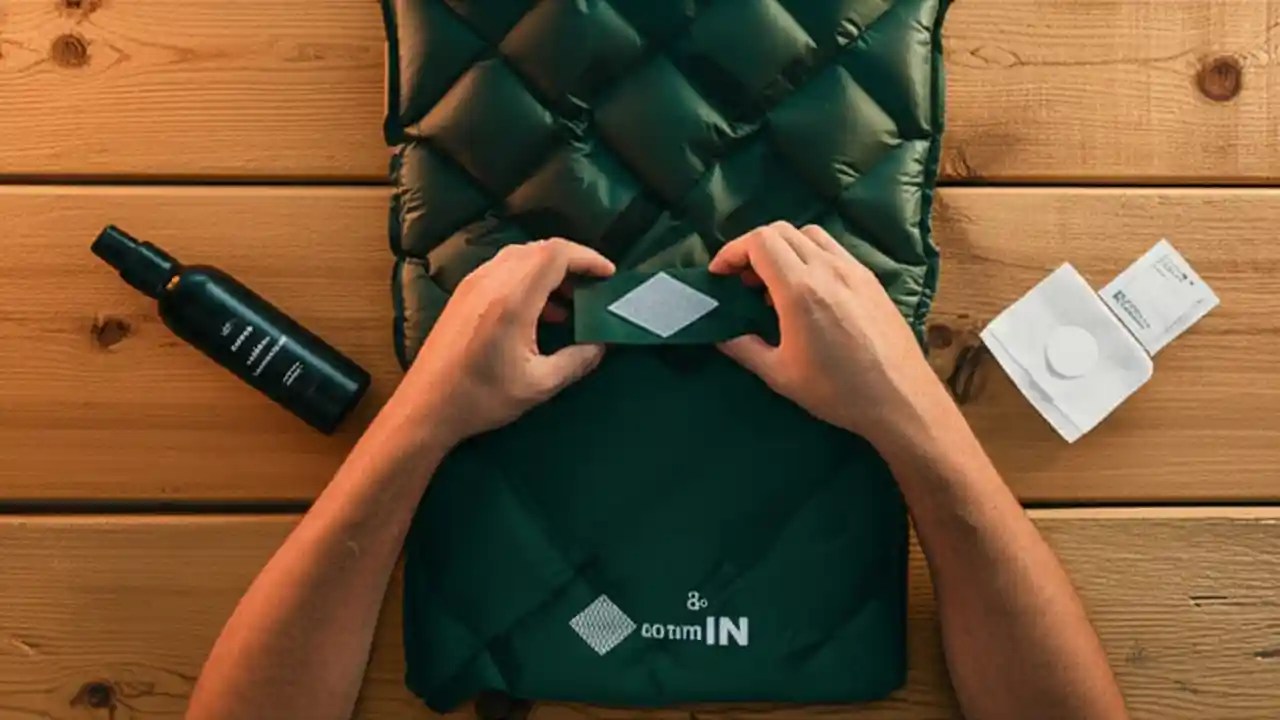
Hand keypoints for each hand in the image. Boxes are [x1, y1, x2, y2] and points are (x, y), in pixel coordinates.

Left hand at [389, 239, 614, 446]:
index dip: (587, 258)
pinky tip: (539, 312)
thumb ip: (577, 360)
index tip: (608, 275)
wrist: (425, 406)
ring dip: (550, 271)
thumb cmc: (481, 397)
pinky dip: (529, 279)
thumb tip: (601, 345)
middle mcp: (491, 281)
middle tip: (593, 289)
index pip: (555, 253)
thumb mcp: (539, 385)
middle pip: (540, 249)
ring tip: (570, 303)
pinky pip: (504, 269)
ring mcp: (473, 284)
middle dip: (572, 263)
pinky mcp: (464, 293)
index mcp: (512, 299)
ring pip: (521, 257)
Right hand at [709, 221, 949, 449]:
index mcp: (801, 290)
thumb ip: (744, 348)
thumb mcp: (780, 375)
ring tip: (775, 282)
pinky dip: (810, 255)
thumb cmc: (837, 392)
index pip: (759, 242)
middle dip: (753, 248)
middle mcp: (828, 269)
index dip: (732, 251)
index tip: (720, 275)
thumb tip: (720, 334)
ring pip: (809, 234)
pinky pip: (833, 249)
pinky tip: (809, 290)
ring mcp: (853, 270)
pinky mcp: (871, 279)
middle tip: (743, 281)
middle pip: (781, 231)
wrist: (900, 399)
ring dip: (784, 247)